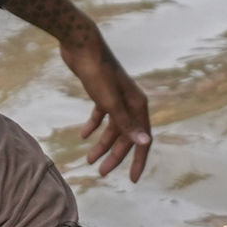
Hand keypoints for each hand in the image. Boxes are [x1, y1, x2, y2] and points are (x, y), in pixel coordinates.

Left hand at [59, 34, 154, 181]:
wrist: (81, 46)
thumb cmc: (97, 73)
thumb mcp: (110, 102)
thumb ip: (126, 124)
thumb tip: (145, 142)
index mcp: (137, 106)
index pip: (142, 140)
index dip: (137, 161)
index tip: (132, 180)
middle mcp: (130, 102)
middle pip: (126, 136)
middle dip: (114, 156)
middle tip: (100, 172)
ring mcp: (116, 97)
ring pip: (112, 128)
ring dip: (102, 144)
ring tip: (88, 159)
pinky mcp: (102, 92)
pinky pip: (101, 115)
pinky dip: (93, 126)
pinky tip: (83, 136)